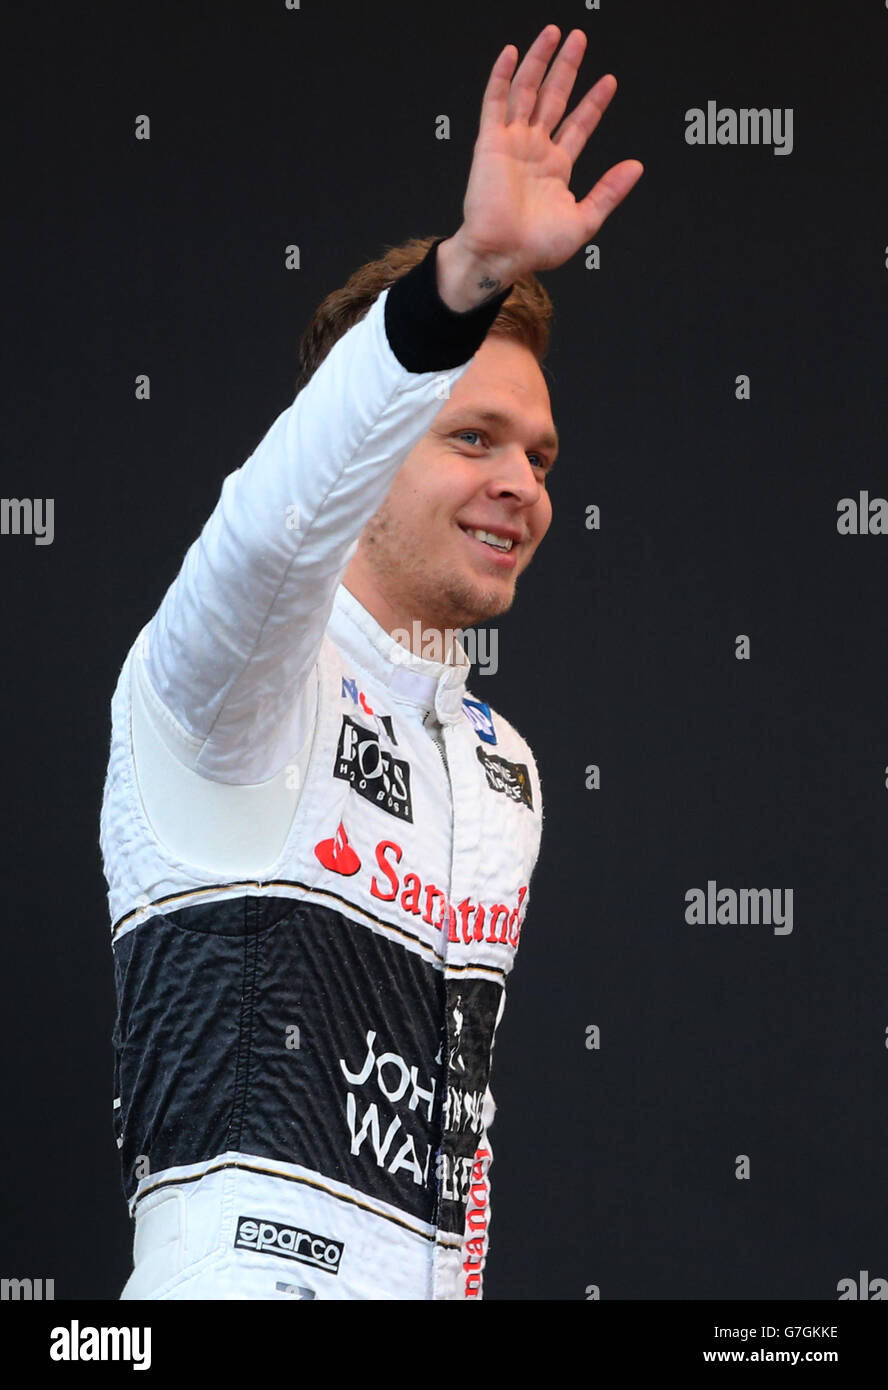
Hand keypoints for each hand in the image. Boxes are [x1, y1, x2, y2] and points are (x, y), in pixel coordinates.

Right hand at [454, 25, 642, 282]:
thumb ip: (609, 192)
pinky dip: (502, 76)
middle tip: (580, 39)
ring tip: (553, 34)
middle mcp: (535, 151)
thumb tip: (636, 166)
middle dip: (567, 68)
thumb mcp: (585, 220)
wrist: (502, 254)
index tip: (610, 81)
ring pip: (527, 91)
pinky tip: (512, 53)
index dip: (594, 103)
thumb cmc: (536, 247)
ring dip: (539, 61)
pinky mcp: (490, 143)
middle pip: (554, 98)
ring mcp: (512, 143)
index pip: (579, 125)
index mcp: (556, 169)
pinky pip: (495, 102)